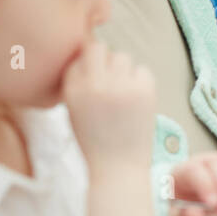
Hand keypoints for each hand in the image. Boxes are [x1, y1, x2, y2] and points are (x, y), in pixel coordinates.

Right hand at [62, 40, 155, 168]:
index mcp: (72, 90)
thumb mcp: (73, 110)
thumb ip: (78, 82)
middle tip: (110, 80)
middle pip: (101, 48)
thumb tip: (89, 50)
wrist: (117, 167)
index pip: (79, 54)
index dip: (88, 62)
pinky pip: (143, 70)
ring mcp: (120, 87)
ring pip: (123, 56)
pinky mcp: (144, 91)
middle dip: (105, 61)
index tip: (94, 75)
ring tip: (123, 92)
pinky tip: (136, 99)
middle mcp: (94, 85)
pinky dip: (141, 80)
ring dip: (123, 70)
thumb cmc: (94, 140)